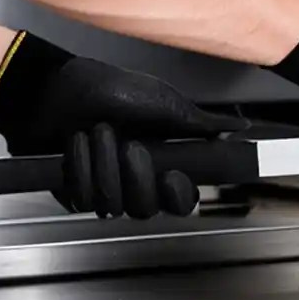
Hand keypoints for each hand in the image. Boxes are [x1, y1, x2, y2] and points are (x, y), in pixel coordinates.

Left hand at [0, 32, 248, 218]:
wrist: (57, 90)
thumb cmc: (111, 91)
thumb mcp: (164, 103)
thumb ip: (201, 124)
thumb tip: (241, 128)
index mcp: (164, 162)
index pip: (182, 201)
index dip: (179, 196)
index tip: (173, 175)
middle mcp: (137, 181)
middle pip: (148, 209)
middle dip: (136, 176)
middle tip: (131, 146)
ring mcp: (106, 189)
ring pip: (113, 205)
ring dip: (103, 163)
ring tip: (97, 132)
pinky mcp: (75, 193)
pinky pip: (82, 199)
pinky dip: (78, 165)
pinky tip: (75, 142)